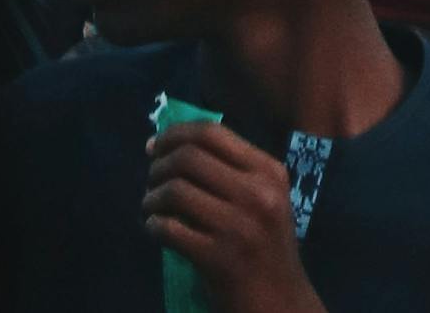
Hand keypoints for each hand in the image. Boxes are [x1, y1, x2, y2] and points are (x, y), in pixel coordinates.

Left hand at [145, 119, 324, 312]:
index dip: (175, 134)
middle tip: (150, 178)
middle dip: (159, 165)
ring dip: (152, 197)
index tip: (154, 146)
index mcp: (269, 171)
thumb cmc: (267, 248)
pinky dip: (153, 225)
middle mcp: (257, 192)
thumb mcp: (266, 200)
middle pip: (190, 157)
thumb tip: (180, 148)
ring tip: (149, 206)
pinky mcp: (218, 258)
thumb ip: (236, 172)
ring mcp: (238, 225)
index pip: (213, 132)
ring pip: (176, 190)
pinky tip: (154, 229)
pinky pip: (170, 229)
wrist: (280, 301)